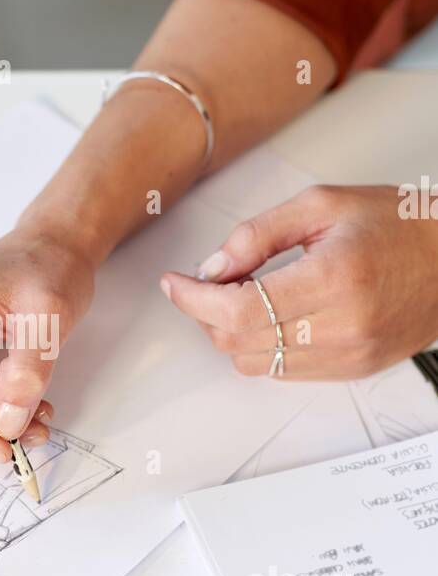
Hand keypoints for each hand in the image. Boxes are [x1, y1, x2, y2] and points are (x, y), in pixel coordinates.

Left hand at [160, 185, 437, 379]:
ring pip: (254, 363)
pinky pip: (283, 371)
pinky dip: (262, 346)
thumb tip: (211, 267)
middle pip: (238, 342)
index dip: (194, 300)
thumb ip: (258, 235)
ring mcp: (349, 355)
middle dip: (208, 313)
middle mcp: (343, 326)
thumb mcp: (323, 204)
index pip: (239, 309)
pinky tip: (274, 314)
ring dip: (232, 332)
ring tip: (246, 294)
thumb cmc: (400, 225)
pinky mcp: (353, 371)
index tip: (174, 284)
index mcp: (334, 278)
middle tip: (210, 281)